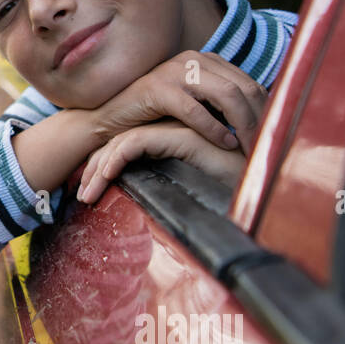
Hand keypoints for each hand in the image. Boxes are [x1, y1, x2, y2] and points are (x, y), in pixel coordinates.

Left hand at [76, 119, 245, 204]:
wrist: (262, 188)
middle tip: (82, 196)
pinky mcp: (180, 135)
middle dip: (96, 168)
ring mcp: (178, 130)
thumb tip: (140, 213)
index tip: (90, 195)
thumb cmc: (232, 196)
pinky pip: (136, 143)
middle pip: (121, 144)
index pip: (128, 150)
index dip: (106, 168)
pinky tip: (105, 178)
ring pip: (123, 143)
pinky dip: (116, 159)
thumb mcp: (191, 195)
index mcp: (174, 144)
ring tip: (86, 196)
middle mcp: (173, 132)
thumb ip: (170, 191)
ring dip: (99, 168)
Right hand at [88, 50, 268, 154]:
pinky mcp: (159, 89)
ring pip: (226, 96)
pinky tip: (224, 143)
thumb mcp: (192, 104)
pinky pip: (195, 109)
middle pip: (244, 87)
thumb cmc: (152, 116)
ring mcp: (175, 71)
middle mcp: (194, 59)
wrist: (108, 116)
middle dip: (260, 119)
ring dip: (243, 125)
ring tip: (249, 148)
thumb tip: (258, 121)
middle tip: (268, 148)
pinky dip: (214, 128)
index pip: (249, 82)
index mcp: (206, 60)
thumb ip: (219, 105)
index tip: (274, 137)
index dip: (266, 109)